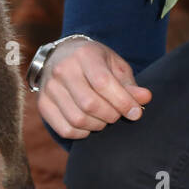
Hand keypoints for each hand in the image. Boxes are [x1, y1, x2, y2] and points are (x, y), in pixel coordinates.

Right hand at [37, 39, 152, 139]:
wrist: (63, 57)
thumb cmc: (96, 63)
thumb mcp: (115, 66)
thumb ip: (129, 84)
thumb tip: (145, 98)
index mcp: (84, 54)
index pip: (103, 83)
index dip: (123, 102)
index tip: (136, 112)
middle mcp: (63, 69)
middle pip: (90, 104)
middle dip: (111, 115)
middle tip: (118, 114)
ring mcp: (49, 87)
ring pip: (77, 119)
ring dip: (98, 125)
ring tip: (105, 118)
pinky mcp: (43, 104)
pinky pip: (65, 129)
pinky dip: (82, 133)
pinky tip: (90, 124)